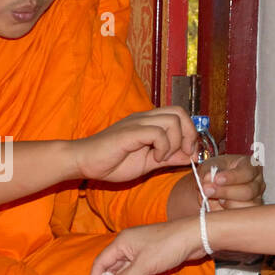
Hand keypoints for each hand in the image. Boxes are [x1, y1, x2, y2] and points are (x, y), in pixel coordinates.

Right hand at [72, 107, 195, 183]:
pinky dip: (163, 147)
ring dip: (175, 142)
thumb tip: (191, 156)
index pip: (179, 115)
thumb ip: (169, 158)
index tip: (189, 154)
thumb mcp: (148, 163)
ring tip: (162, 157)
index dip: (190, 133)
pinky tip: (154, 158)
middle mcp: (144, 117)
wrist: (84, 162)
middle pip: (180, 112)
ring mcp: (137, 122)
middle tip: (182, 153)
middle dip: (189, 134)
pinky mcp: (130, 131)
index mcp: (149, 122)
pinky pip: (157, 133)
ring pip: (172, 120)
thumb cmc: (111, 162)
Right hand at [85, 219, 205, 274]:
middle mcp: (127, 246)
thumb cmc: (167, 247)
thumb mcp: (143, 266)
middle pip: (110, 268)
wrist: (194, 237)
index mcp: (121, 243)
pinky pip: (133, 272)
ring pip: (122, 271)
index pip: (101, 263)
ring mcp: (139, 251)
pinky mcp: (150, 257)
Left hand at [195, 154, 264, 210]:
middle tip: (207, 191)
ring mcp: (257, 200)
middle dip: (225, 192)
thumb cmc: (217, 172)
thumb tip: (208, 179)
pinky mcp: (250, 212)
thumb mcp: (210, 165)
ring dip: (227, 204)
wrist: (215, 185)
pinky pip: (242, 217)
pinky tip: (219, 207)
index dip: (232, 177)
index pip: (246, 172)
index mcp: (251, 167)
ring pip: (246, 206)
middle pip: (248, 191)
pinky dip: (228, 214)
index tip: (216, 179)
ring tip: (213, 199)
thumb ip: (208, 171)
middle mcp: (257, 184)